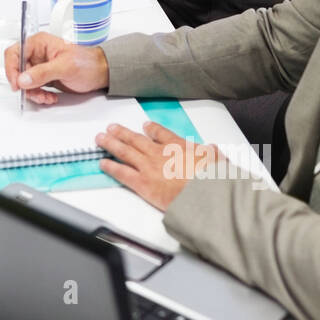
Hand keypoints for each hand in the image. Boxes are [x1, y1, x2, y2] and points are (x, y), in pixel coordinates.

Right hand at [4, 31, 109, 103]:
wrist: (101, 73)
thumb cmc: (88, 63)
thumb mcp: (65, 67)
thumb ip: (42, 72)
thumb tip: (22, 79)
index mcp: (39, 43)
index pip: (14, 52)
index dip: (11, 68)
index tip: (17, 84)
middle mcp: (37, 53)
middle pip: (17, 70)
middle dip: (25, 85)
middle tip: (35, 93)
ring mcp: (40, 66)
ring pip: (24, 82)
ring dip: (33, 93)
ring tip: (46, 97)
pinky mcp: (44, 77)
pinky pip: (33, 88)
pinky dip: (39, 95)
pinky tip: (50, 97)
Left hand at [97, 121, 227, 211]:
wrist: (205, 192)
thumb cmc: (213, 178)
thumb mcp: (218, 161)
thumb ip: (213, 154)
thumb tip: (214, 150)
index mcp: (179, 146)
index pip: (162, 134)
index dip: (152, 129)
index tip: (146, 126)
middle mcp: (160, 153)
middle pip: (137, 140)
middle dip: (123, 133)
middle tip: (112, 128)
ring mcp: (149, 167)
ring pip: (125, 151)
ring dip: (111, 144)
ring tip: (101, 138)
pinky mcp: (143, 183)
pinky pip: (122, 173)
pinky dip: (111, 167)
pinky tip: (102, 163)